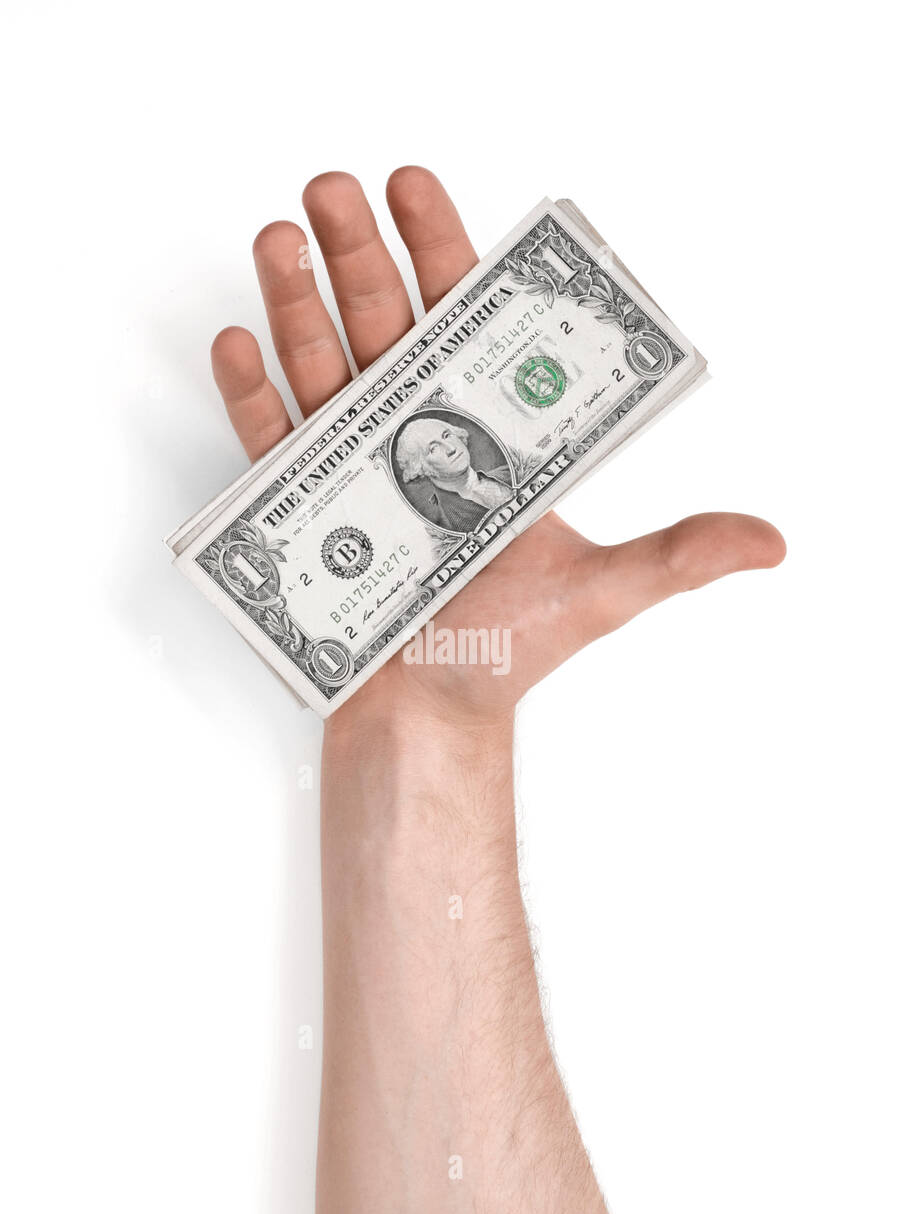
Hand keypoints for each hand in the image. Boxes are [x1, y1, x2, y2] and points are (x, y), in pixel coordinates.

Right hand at [212, 167, 784, 727]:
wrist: (431, 719)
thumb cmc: (506, 654)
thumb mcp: (604, 593)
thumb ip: (676, 555)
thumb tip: (767, 542)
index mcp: (488, 442)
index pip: (466, 328)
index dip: (441, 252)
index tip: (415, 189)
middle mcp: (420, 442)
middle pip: (386, 330)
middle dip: (357, 255)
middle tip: (331, 191)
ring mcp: (357, 471)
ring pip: (324, 369)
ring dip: (298, 302)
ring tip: (280, 242)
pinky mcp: (305, 509)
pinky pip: (271, 443)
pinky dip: (252, 395)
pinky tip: (242, 341)